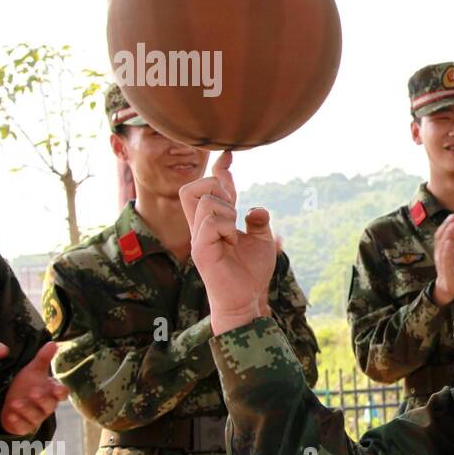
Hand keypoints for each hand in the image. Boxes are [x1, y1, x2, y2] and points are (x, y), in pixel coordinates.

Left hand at [0, 342, 66, 434]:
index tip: (56, 388)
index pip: (62, 393)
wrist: (11, 403)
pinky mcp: (24, 426)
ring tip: (15, 402)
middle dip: (42, 399)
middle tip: (33, 392)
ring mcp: (36, 418)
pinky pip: (23, 426)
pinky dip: (17, 422)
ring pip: (36, 416)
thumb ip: (43, 358)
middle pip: (50, 405)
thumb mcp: (33, 371)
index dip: (60, 391)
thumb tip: (53, 342)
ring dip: (26, 409)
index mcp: (51, 392)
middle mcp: (46, 406)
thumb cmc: (26, 385)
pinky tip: (10, 415)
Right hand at [180, 151, 276, 334]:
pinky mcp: (200, 249)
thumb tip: (257, 208)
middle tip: (233, 209)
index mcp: (215, 222)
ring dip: (226, 211)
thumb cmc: (250, 272)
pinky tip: (232, 241)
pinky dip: (226, 226)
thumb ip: (259, 221)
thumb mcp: (261, 241)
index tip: (228, 154)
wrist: (246, 299)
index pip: (210, 190)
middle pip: (192, 188)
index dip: (219, 170)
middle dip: (215, 188)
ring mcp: (198, 237)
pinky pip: (210, 222)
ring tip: (234, 233)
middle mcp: (202, 227)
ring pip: (204, 201)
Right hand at [432, 214, 453, 305]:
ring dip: (447, 235)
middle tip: (453, 217)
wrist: (447, 287)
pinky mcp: (445, 270)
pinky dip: (446, 250)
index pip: (441, 234)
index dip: (446, 224)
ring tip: (453, 226)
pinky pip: (444, 259)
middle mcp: (439, 254)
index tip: (453, 215)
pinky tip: (450, 243)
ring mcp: (441, 261)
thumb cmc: (450, 268)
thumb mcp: (452, 253)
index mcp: (441, 249)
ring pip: (442, 246)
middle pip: (440, 237)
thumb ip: (452, 241)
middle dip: (446, 226)